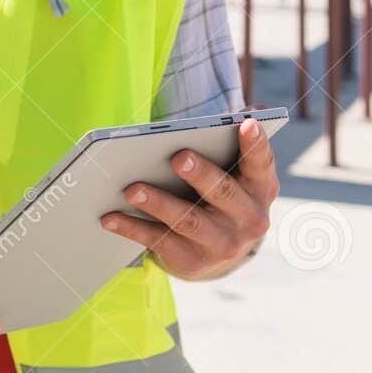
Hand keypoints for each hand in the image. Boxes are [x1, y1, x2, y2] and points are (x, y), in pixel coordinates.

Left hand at [98, 116, 277, 280]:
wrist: (218, 254)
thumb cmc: (221, 196)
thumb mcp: (237, 173)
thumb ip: (239, 142)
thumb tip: (256, 111)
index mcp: (260, 189)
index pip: (261, 164)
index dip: (256, 145)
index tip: (246, 124)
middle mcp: (247, 219)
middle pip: (223, 193)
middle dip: (200, 174)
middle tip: (178, 157)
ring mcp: (221, 244)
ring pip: (187, 220)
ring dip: (158, 203)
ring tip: (132, 189)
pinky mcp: (192, 261)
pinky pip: (159, 241)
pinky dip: (132, 228)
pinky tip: (110, 217)